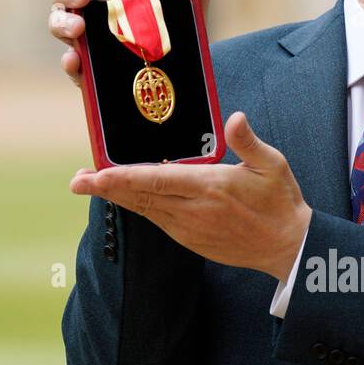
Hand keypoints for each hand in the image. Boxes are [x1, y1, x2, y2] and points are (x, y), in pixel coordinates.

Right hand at [45, 0, 214, 88]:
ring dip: (63, 24)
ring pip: (60, 28)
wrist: (179, 74)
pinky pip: (73, 67)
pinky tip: (75, 60)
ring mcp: (86, 43)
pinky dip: (71, 63)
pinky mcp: (89, 72)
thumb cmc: (171, 30)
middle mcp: (88, 14)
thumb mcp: (186, 7)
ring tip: (78, 27)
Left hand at [69, 111, 311, 280]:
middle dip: (107, 188)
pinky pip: (157, 220)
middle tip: (76, 180)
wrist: (288, 246)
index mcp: (210, 188)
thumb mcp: (273, 165)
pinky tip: (124, 197)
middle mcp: (194, 211)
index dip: (124, 178)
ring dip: (118, 197)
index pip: (157, 180)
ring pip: (145, 210)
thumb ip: (248, 142)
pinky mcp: (191, 240)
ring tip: (91, 184)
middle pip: (141, 197)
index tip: (97, 174)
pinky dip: (138, 207)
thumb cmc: (280, 202)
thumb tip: (234, 117)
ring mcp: (190, 229)